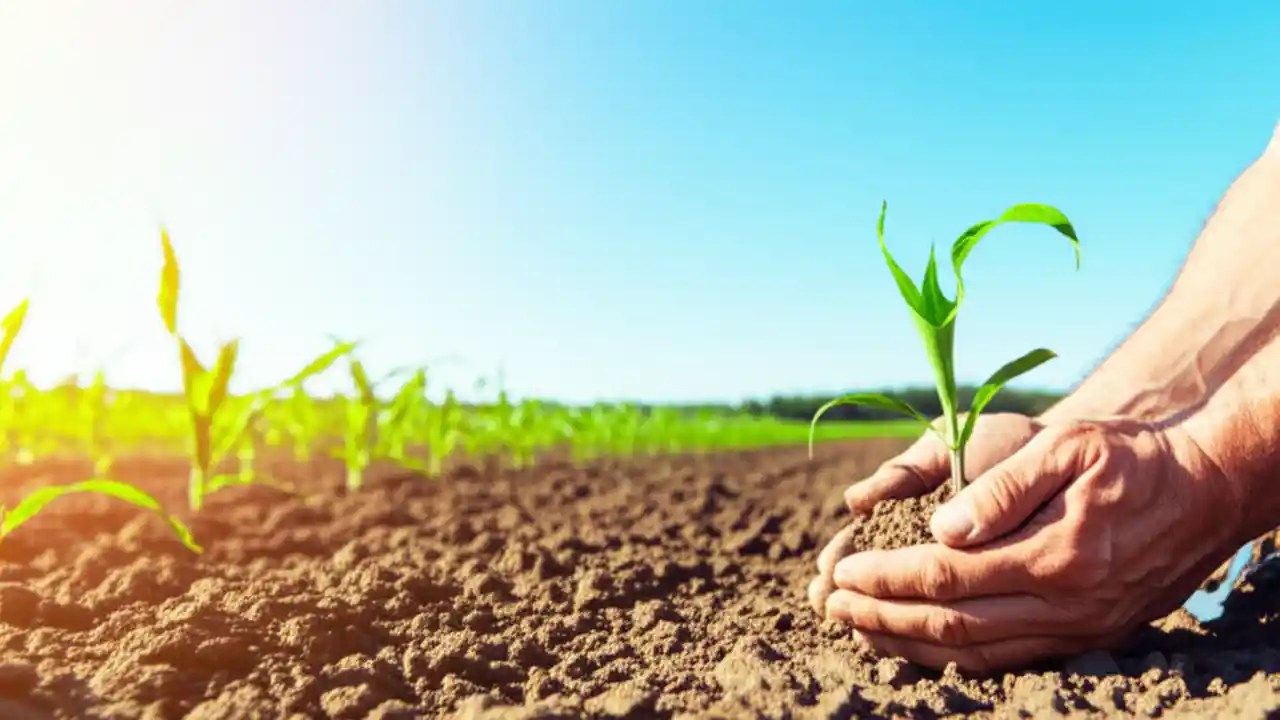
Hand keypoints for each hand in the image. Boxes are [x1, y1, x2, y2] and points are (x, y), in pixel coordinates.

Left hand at [823, 418, 1243, 671]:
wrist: (1206, 488)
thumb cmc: (1133, 456)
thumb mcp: (1070, 445)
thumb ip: (1002, 487)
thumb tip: (941, 527)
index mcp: (1054, 555)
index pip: (945, 577)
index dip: (885, 577)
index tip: (842, 570)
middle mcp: (1064, 604)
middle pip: (951, 624)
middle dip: (882, 616)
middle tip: (832, 605)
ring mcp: (1077, 628)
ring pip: (976, 652)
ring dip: (908, 643)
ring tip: (859, 627)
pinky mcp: (1086, 636)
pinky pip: (1009, 659)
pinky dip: (956, 657)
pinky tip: (919, 645)